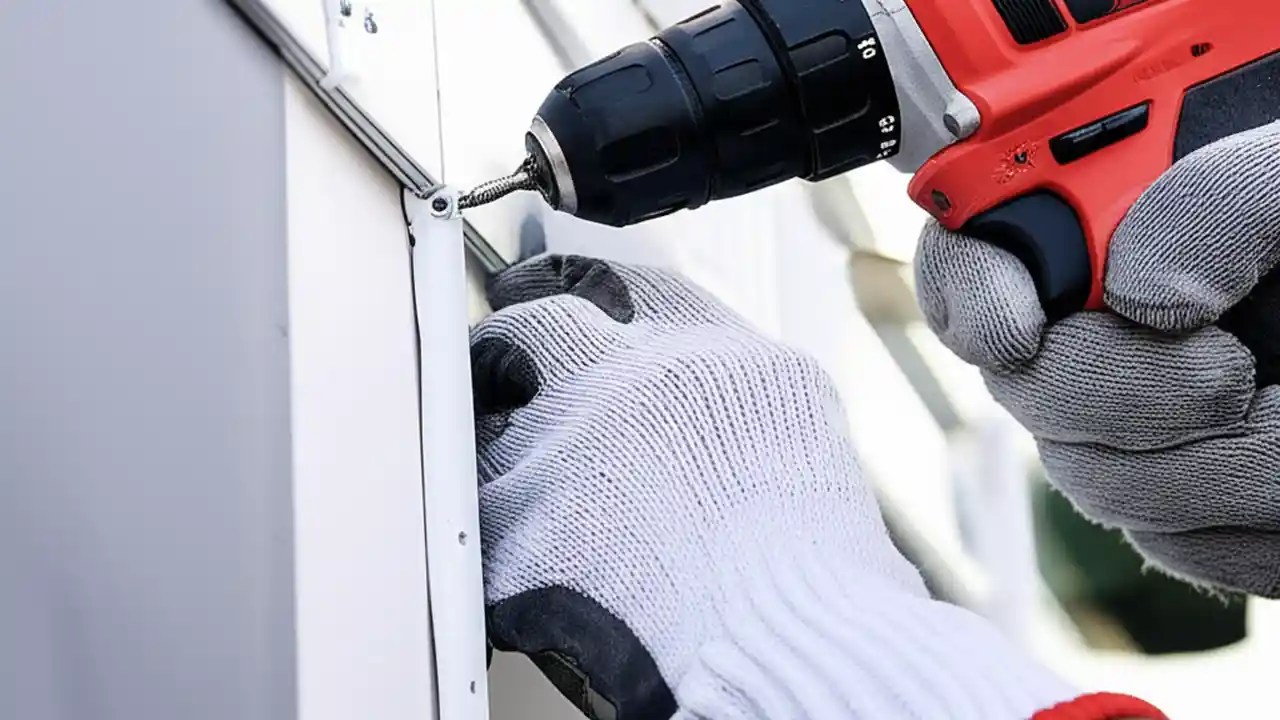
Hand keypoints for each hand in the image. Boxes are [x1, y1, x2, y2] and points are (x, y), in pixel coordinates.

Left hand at [472, 256, 1074, 718]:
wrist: (785, 647)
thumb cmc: (824, 588)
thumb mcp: (809, 467)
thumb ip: (746, 425)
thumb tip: (719, 437)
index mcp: (730, 368)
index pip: (643, 289)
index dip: (597, 288)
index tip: (574, 291)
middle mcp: (647, 382)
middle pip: (548, 320)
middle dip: (521, 331)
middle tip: (507, 351)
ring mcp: (575, 439)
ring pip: (496, 408)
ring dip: (499, 433)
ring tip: (508, 468)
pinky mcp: (522, 516)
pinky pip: (483, 507)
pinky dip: (494, 528)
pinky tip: (517, 553)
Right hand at [915, 122, 1279, 597]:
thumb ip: (1219, 201)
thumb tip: (1145, 292)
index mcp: (1109, 232)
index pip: (972, 258)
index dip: (969, 293)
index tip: (1021, 323)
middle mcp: (1107, 330)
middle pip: (1030, 391)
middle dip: (1120, 395)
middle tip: (1224, 376)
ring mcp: (1146, 427)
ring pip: (1102, 484)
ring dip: (1211, 473)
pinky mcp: (1204, 507)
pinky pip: (1182, 547)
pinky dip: (1250, 533)